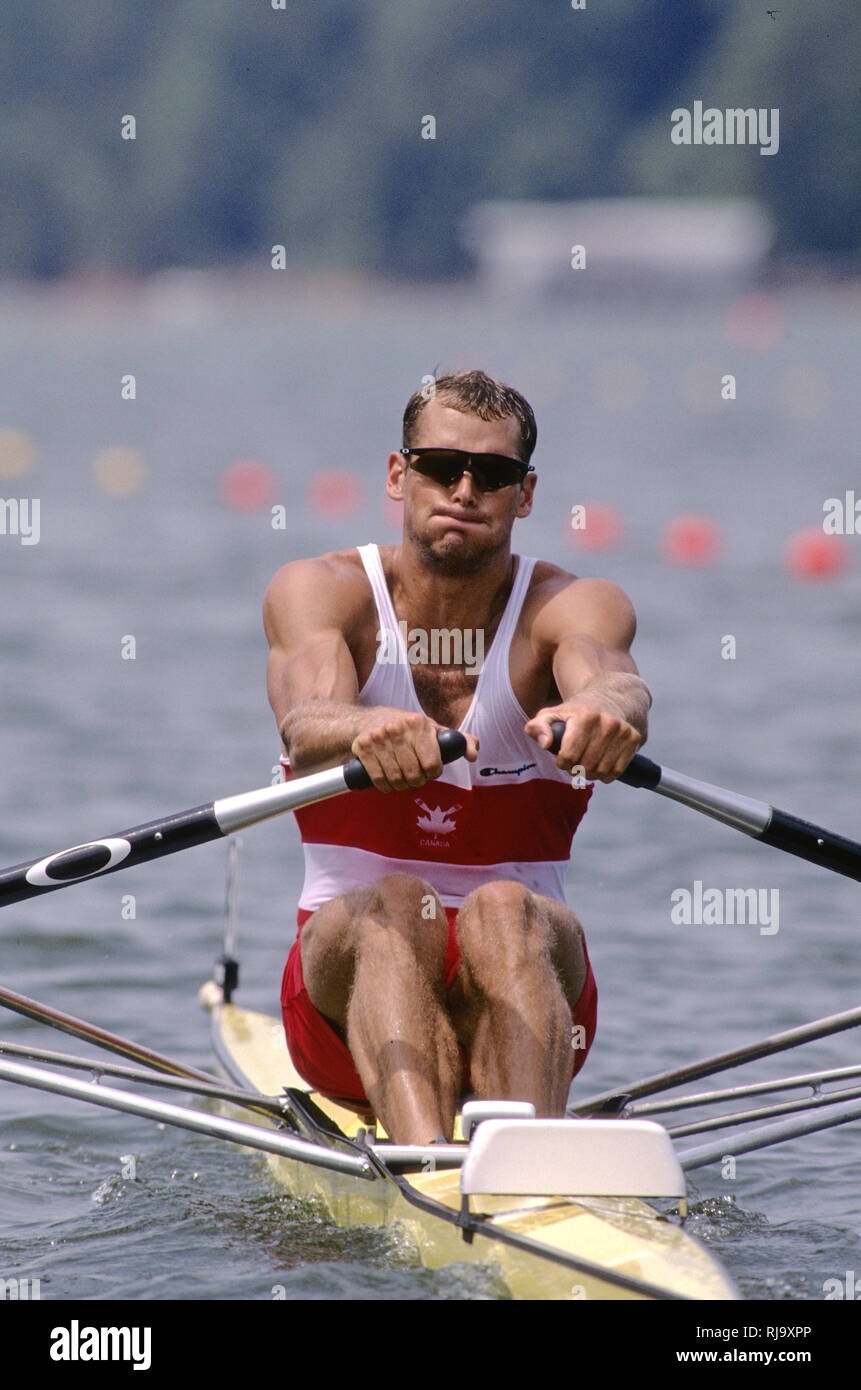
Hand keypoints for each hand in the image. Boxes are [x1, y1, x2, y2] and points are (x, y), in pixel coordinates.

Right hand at [351, 711, 478, 791]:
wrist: (368, 720)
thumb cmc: (407, 728)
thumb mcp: (433, 729)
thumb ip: (458, 740)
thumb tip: (473, 755)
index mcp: (418, 723)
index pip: (432, 763)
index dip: (434, 772)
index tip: (431, 770)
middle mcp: (397, 728)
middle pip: (414, 774)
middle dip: (418, 780)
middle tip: (416, 776)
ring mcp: (377, 737)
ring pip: (396, 779)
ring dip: (402, 786)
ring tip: (403, 779)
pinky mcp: (361, 747)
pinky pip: (378, 780)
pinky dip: (386, 787)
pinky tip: (389, 782)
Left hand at [526, 698, 642, 783]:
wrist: (611, 698)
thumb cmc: (577, 711)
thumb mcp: (553, 714)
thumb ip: (538, 727)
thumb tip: (545, 744)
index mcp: (585, 716)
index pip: (569, 755)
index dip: (561, 762)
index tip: (561, 758)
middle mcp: (607, 723)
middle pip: (585, 766)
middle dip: (575, 769)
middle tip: (573, 764)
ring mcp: (622, 731)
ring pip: (601, 771)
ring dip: (590, 774)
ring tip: (585, 765)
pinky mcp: (633, 739)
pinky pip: (617, 771)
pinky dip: (606, 775)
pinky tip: (599, 766)